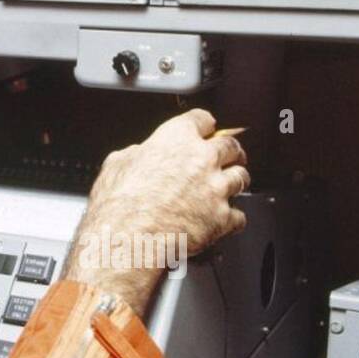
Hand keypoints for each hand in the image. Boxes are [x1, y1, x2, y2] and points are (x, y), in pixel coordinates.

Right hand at [67, 109, 248, 316]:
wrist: (131, 237)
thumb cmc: (120, 204)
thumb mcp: (117, 164)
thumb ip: (137, 154)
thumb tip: (139, 156)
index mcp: (176, 139)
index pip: (201, 119)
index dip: (203, 125)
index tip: (205, 129)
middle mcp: (202, 159)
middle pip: (230, 145)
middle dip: (230, 151)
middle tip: (228, 155)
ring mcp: (215, 189)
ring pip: (241, 177)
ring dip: (235, 181)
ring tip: (229, 186)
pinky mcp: (222, 218)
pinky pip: (240, 215)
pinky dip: (233, 218)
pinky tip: (226, 220)